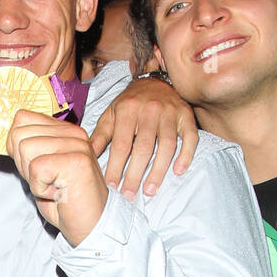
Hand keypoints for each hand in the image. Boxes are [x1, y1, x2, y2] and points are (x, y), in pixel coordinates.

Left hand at [7, 109, 107, 246]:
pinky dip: (40, 188)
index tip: (37, 168)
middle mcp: (73, 133)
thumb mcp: (40, 168)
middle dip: (24, 164)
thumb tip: (8, 136)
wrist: (89, 224)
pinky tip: (58, 192)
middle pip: (19, 135)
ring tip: (53, 185)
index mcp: (64, 130)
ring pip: (25, 149)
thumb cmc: (65, 200)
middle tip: (47, 180)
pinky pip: (36, 169)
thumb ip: (28, 148)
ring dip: (32, 176)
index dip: (17, 148)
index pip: (22, 119)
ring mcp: (77, 146)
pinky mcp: (76, 162)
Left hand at [86, 76, 198, 197]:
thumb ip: (100, 136)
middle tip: (129, 195)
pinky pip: (190, 137)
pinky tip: (178, 171)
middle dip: (135, 174)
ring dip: (158, 171)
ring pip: (166, 146)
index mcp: (127, 110)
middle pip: (143, 148)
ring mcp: (170, 113)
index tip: (110, 186)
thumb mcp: (111, 114)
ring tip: (149, 190)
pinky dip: (186, 155)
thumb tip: (86, 157)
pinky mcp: (186, 115)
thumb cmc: (129, 103)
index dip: (115, 167)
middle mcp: (150, 110)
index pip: (121, 145)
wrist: (154, 81)